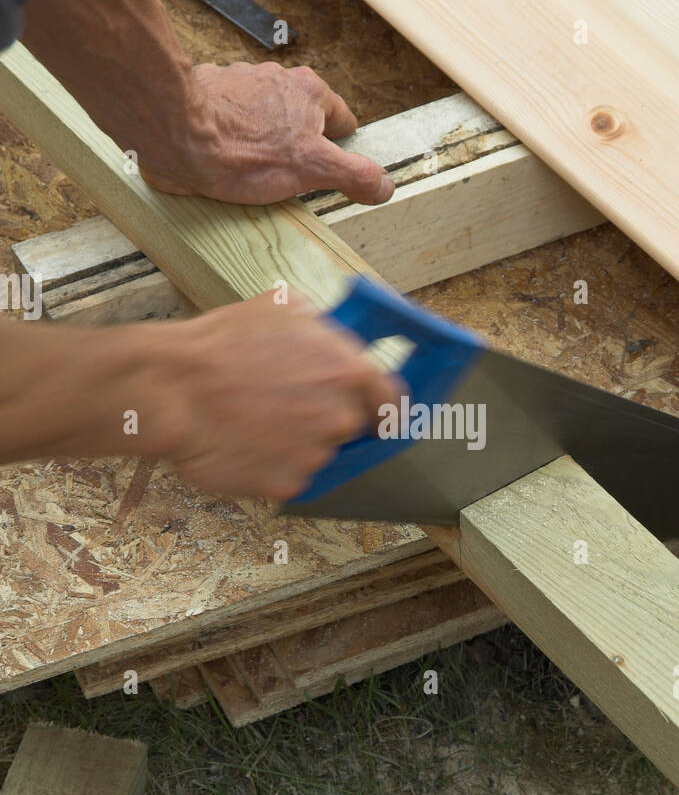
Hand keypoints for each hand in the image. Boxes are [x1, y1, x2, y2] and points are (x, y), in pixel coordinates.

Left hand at [138, 61, 394, 205]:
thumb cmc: (242, 152)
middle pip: (301, 116)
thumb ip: (354, 175)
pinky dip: (228, 134)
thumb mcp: (312, 170)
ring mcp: (240, 81)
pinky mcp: (208, 92)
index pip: (341, 119)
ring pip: (264, 115)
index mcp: (309, 91)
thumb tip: (384, 185)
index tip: (328, 169)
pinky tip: (219, 156)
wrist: (174, 133)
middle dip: (296, 143)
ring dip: (261, 137)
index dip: (338, 148)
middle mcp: (276, 78)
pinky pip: (229, 116)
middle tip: (286, 174)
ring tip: (248, 168)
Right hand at [143, 289, 400, 498]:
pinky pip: (287, 476)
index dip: (381, 406)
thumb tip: (338, 341)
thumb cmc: (220, 344)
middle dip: (325, 418)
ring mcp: (315, 455)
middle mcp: (341, 417)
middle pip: (351, 428)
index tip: (375, 412)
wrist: (171, 389)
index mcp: (349, 370)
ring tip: (251, 419)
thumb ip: (326, 331)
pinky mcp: (287, 485)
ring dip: (293, 441)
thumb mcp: (283, 308)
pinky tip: (241, 442)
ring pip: (316, 452)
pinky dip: (268, 465)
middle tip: (284, 406)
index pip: (392, 400)